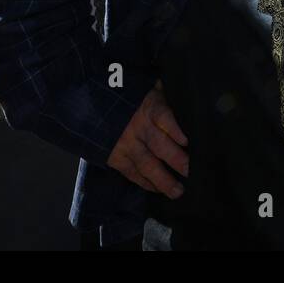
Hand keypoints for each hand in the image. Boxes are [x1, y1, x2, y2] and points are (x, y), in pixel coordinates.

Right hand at [107, 81, 188, 197]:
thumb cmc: (132, 98)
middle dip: (176, 160)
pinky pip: (133, 174)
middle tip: (190, 171)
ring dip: (163, 180)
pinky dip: (146, 183)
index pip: (163, 116)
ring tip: (177, 191)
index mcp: (148, 107)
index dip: (174, 129)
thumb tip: (188, 102)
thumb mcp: (151, 91)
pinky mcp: (115, 158)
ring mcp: (125, 144)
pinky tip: (159, 190)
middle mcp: (137, 127)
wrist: (93, 105)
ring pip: (146, 164)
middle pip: (159, 144)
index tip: (186, 141)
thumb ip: (167, 98)